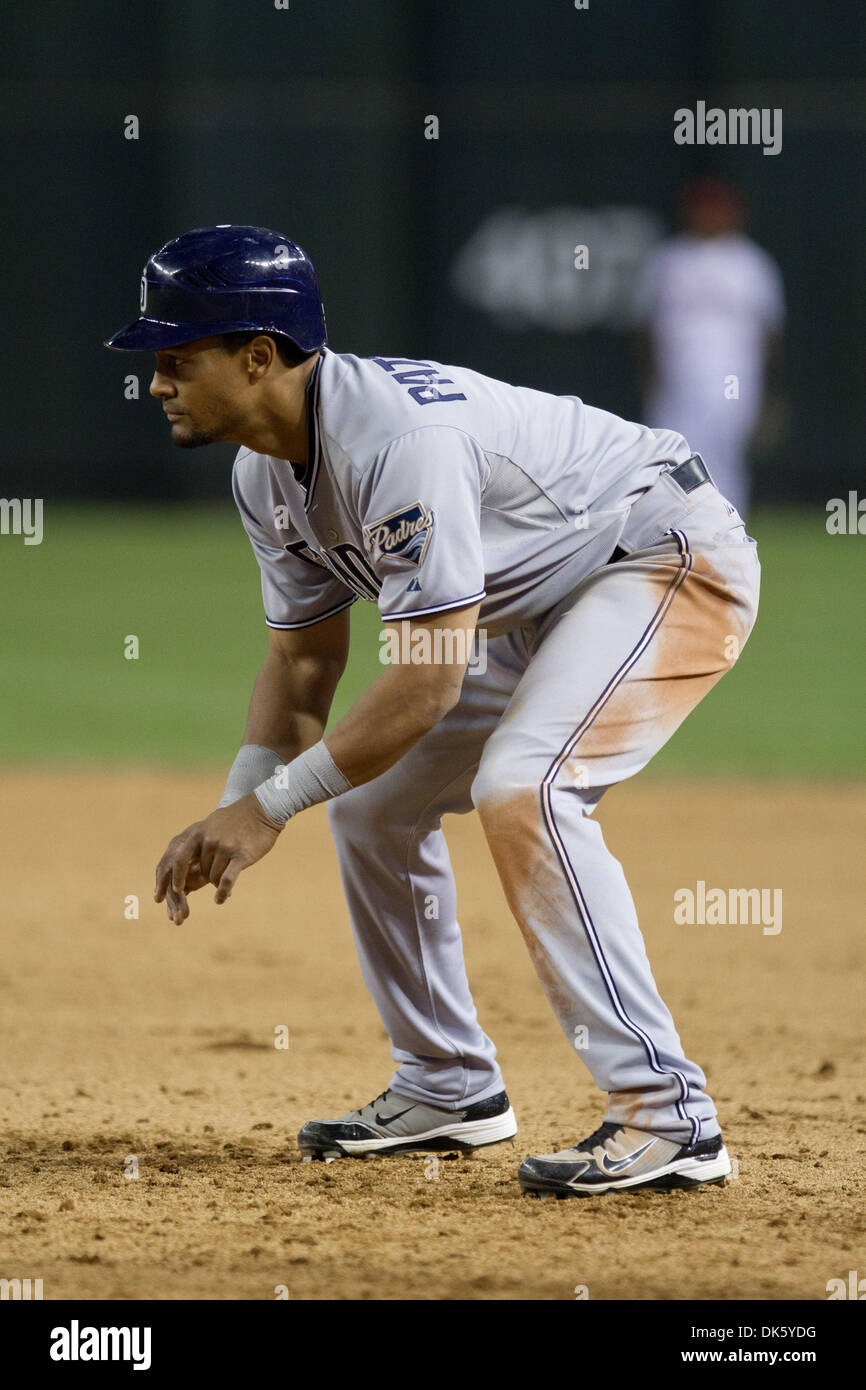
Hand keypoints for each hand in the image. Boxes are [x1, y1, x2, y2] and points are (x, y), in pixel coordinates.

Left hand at [154, 794, 282, 923]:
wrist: (263, 810)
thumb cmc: (236, 822)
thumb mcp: (210, 827)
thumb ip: (195, 845)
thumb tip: (185, 870)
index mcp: (196, 833)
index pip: (176, 860)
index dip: (170, 878)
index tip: (167, 894)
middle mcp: (207, 840)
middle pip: (198, 873)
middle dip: (202, 882)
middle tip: (197, 897)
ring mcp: (224, 847)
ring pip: (213, 877)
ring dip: (217, 882)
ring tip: (225, 879)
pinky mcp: (240, 855)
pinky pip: (226, 880)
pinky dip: (222, 893)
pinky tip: (220, 899)